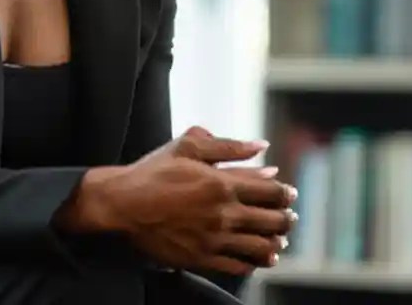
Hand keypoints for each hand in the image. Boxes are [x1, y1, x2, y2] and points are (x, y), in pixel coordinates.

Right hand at [77, 127, 297, 274]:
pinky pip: (238, 266)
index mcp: (222, 184)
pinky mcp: (201, 258)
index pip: (270, 191)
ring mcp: (213, 239)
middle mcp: (223, 214)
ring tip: (279, 241)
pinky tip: (258, 259)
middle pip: (271, 220)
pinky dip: (254, 263)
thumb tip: (261, 146)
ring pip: (259, 246)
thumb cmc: (153, 172)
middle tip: (290, 218)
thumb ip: (228, 146)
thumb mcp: (188, 147)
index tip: (289, 194)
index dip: (285, 193)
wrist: (121, 205)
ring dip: (275, 243)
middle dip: (286, 219)